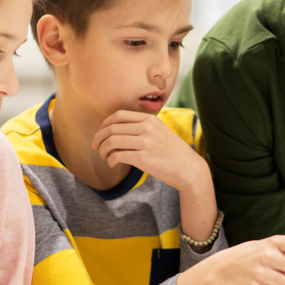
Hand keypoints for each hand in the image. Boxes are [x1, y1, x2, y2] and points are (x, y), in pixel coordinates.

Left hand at [91, 110, 207, 191]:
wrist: (189, 169)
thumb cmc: (173, 153)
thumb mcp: (161, 132)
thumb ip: (143, 128)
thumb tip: (118, 132)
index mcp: (150, 120)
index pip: (119, 115)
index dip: (105, 124)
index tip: (100, 133)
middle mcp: (147, 128)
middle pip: (112, 128)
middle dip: (99, 137)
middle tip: (95, 146)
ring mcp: (145, 142)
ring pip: (112, 141)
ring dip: (102, 149)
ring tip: (103, 156)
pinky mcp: (143, 158)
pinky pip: (117, 155)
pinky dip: (110, 160)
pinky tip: (112, 163)